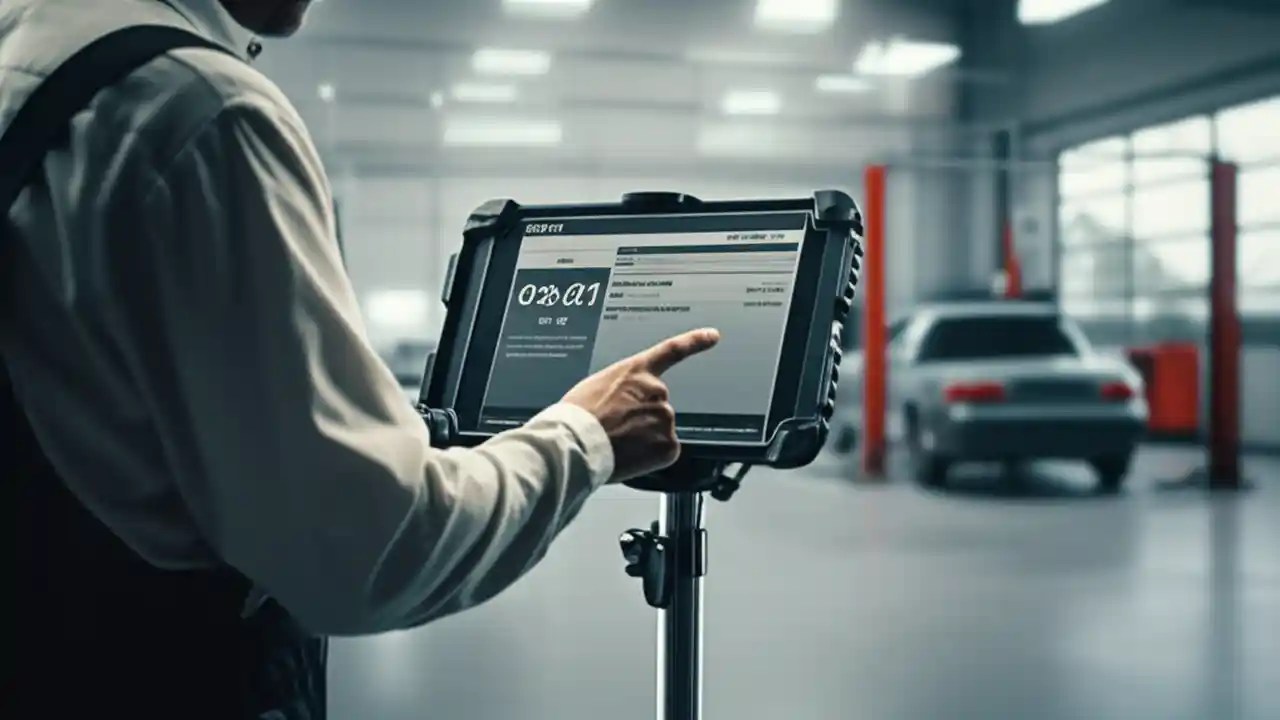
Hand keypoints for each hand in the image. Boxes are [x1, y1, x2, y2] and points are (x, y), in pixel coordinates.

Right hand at [562, 328, 720, 482]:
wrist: (577, 441)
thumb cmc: (578, 417)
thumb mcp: (598, 386)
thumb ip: (624, 390)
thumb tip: (627, 408)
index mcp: (637, 372)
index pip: (672, 351)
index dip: (695, 342)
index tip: (712, 336)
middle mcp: (657, 391)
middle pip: (657, 407)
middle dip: (641, 419)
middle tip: (616, 428)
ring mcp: (666, 417)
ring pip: (659, 431)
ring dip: (643, 438)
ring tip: (617, 441)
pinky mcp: (669, 445)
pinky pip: (663, 452)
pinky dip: (649, 457)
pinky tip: (629, 456)